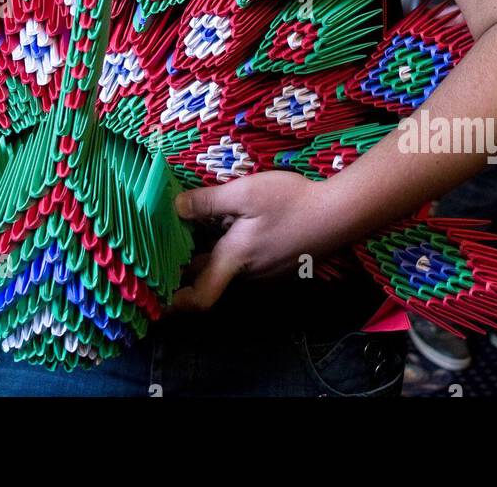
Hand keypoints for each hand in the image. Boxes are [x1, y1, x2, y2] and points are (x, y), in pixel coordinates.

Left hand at [169, 171, 337, 312]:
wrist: (340, 212)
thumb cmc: (291, 202)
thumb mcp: (244, 192)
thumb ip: (208, 202)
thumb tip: (176, 208)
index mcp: (234, 260)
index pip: (200, 296)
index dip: (176, 303)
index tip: (157, 301)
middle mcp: (249, 273)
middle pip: (211, 277)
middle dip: (187, 267)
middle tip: (164, 248)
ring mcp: (267, 271)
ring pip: (230, 267)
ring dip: (211, 254)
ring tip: (192, 230)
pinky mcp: (281, 264)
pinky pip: (248, 261)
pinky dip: (233, 249)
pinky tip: (232, 224)